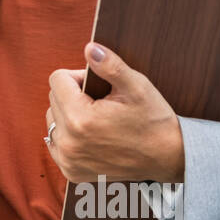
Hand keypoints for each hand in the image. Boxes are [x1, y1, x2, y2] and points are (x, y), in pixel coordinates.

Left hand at [44, 42, 184, 183]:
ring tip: (97, 119)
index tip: (99, 85)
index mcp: (80, 118)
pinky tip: (89, 135)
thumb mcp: (136, 86)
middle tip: (102, 102)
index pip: (57, 79)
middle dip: (73, 95)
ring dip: (68, 114)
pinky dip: (67, 135)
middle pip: (53, 99)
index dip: (78, 76)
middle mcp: (68, 142)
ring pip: (53, 120)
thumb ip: (110, 65)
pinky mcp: (71, 171)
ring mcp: (68, 159)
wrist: (167, 157)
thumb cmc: (153, 120)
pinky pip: (55, 142)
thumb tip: (89, 48)